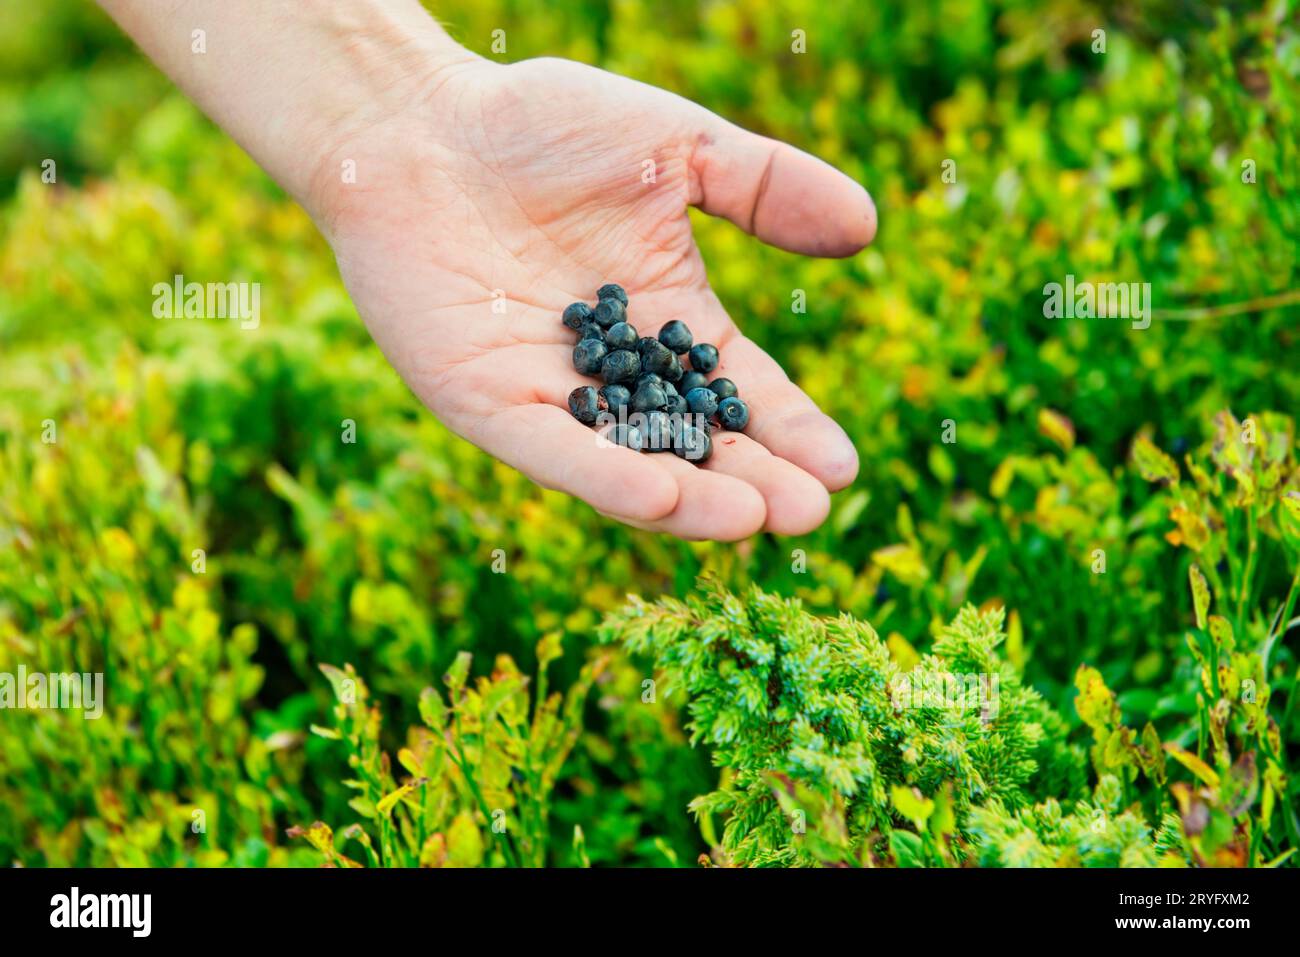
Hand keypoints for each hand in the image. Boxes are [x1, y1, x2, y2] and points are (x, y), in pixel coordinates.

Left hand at [311, 55, 875, 539]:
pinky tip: (658, 495)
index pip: (743, 390)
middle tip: (809, 514)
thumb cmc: (541, 125)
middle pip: (695, 444)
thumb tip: (867, 227)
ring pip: (628, 464)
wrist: (420, 124)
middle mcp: (616, 374)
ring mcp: (551, 396)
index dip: (792, 431)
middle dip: (753, 482)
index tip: (842, 468)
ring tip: (751, 518)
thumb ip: (764, 186)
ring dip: (690, 499)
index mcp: (668, 320)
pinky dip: (602, 475)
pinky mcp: (485, 403)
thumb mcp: (675, 146)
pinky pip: (550, 451)